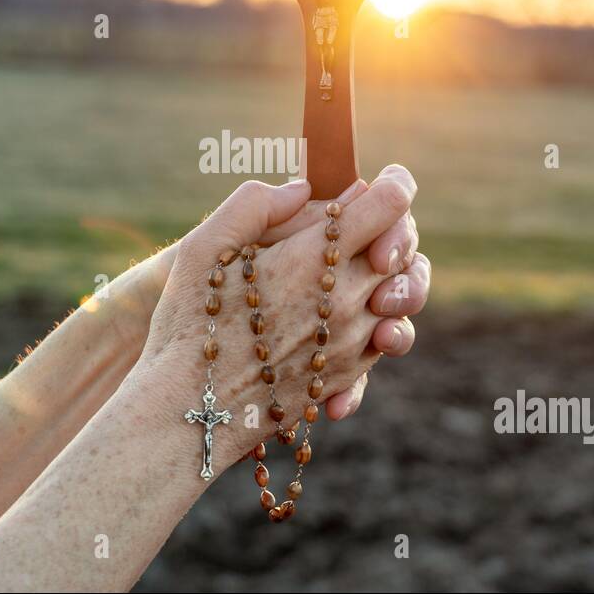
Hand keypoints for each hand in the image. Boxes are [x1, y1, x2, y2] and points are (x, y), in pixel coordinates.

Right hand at [134, 166, 426, 475]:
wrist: (190, 415)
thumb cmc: (189, 328)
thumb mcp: (204, 249)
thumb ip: (253, 205)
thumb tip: (301, 188)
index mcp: (312, 260)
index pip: (388, 208)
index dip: (396, 184)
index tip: (389, 178)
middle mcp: (343, 301)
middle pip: (404, 253)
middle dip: (396, 231)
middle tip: (372, 223)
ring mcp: (350, 342)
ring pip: (401, 299)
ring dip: (391, 278)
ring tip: (363, 268)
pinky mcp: (345, 375)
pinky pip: (383, 340)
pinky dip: (376, 320)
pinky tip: (342, 315)